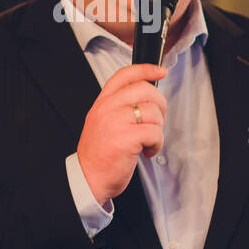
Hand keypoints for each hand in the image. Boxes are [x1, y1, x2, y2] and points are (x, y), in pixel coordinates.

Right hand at [76, 63, 168, 205]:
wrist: (88, 179)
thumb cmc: (98, 155)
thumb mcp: (102, 123)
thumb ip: (119, 107)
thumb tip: (146, 99)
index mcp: (102, 103)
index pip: (124, 75)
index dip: (146, 69)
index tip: (161, 72)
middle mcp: (108, 108)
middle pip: (145, 89)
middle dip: (160, 104)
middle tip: (156, 120)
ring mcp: (116, 122)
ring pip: (153, 112)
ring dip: (158, 128)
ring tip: (148, 141)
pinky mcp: (126, 138)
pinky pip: (154, 132)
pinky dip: (156, 143)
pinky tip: (147, 151)